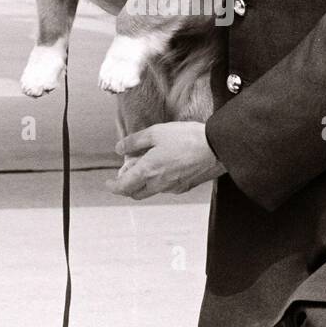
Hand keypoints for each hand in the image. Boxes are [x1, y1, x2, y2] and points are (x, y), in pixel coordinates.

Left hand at [106, 122, 226, 198]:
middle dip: (127, 186)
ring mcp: (173, 187)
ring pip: (151, 191)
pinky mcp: (186, 187)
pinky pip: (166, 188)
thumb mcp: (156, 133)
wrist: (216, 147)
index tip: (108, 183)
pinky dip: (159, 182)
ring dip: (144, 184)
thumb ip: (135, 141)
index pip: (123, 186)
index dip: (113, 186)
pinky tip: (165, 168)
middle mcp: (159, 183)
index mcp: (148, 171)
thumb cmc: (187, 138)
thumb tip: (120, 148)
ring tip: (147, 167)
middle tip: (126, 174)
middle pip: (136, 193)